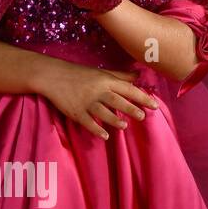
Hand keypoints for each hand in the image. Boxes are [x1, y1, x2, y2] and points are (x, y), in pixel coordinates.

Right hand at [36, 61, 159, 139]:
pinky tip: (105, 136)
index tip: (155, 105)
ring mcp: (86, 101)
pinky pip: (87, 122)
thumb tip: (139, 75)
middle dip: (130, 108)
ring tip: (124, 126)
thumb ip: (120, 76)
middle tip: (142, 116)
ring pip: (103, 112)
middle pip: (117, 100)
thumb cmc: (79, 74)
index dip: (142, 97)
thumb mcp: (101, 72)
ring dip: (114, 119)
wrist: (53, 76)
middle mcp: (97, 90)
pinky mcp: (75, 111)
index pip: (127, 89)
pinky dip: (96, 129)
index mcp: (105, 80)